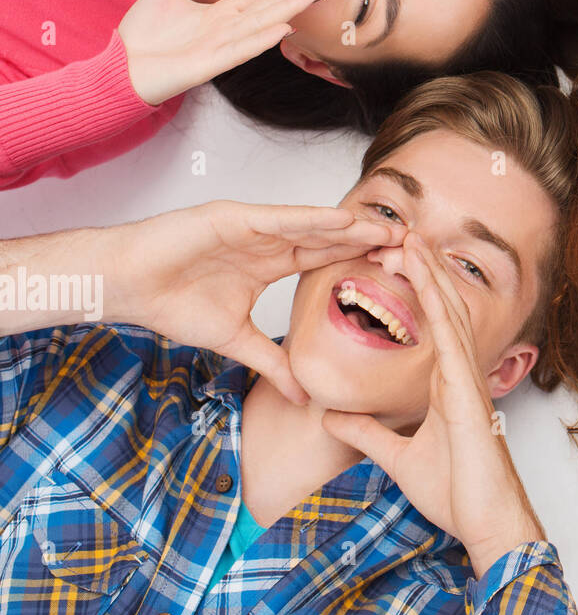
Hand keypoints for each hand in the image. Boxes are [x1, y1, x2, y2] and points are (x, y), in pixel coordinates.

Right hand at [103, 201, 401, 402]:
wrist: (127, 285)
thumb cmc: (173, 304)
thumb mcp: (235, 340)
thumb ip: (272, 363)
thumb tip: (302, 397)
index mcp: (271, 263)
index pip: (326, 261)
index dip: (360, 263)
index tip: (398, 270)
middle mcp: (268, 240)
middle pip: (328, 239)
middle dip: (367, 241)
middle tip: (412, 245)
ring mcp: (253, 226)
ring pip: (311, 225)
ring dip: (350, 227)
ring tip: (388, 229)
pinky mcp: (233, 218)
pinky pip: (280, 219)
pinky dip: (310, 219)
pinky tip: (341, 220)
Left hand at [119, 0, 330, 105]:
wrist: (118, 67)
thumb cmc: (141, 35)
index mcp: (220, 14)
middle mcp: (227, 30)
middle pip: (270, 5)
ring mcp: (220, 48)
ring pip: (261, 24)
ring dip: (289, 9)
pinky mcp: (207, 66)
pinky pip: (239, 51)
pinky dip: (260, 40)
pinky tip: (283, 30)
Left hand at [321, 234, 542, 575]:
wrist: (487, 523)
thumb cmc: (456, 494)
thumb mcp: (397, 458)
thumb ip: (368, 433)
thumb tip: (334, 417)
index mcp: (446, 385)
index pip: (430, 325)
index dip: (415, 290)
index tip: (393, 260)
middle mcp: (460, 373)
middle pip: (442, 307)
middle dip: (422, 269)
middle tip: (399, 231)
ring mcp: (466, 378)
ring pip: (448, 311)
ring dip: (429, 273)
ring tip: (409, 238)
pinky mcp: (466, 390)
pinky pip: (449, 336)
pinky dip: (437, 303)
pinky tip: (425, 277)